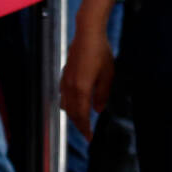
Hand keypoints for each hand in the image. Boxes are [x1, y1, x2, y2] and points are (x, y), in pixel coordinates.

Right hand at [60, 22, 113, 140]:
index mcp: (81, 89)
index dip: (85, 129)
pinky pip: (63, 95)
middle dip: (79, 125)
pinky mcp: (65, 74)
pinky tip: (74, 103)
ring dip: (73, 115)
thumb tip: (97, 110)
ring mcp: (65, 80)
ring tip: (81, 121)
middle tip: (87, 133)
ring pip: (66, 105)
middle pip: (71, 113)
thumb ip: (102, 94)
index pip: (81, 116)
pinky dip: (69, 104)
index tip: (90, 138)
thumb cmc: (100, 52)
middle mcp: (70, 87)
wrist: (87, 33)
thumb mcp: (108, 74)